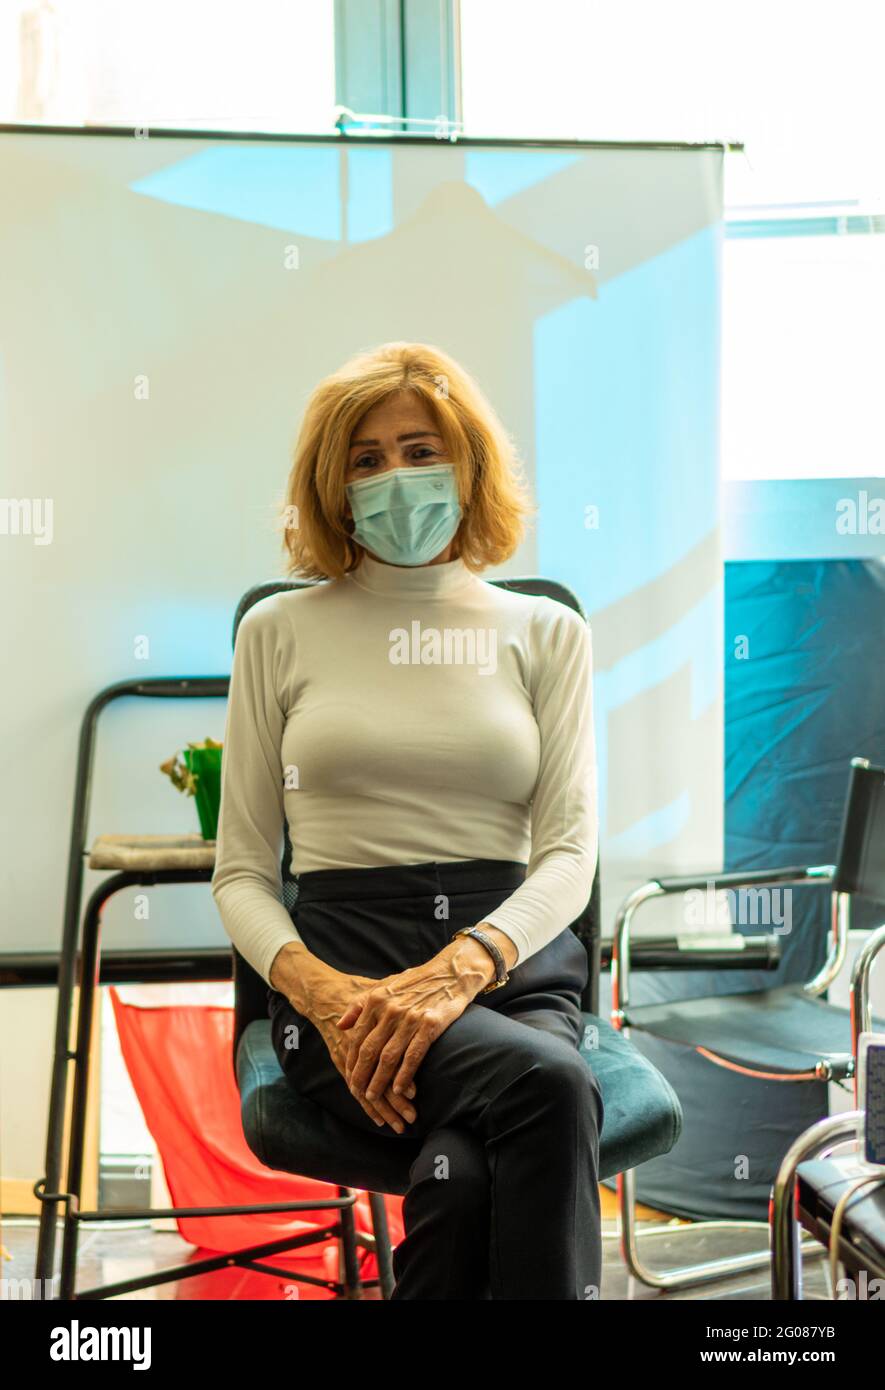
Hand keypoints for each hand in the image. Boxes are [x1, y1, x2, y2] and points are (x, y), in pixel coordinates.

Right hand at [270, 944, 416, 1133]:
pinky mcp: (342, 1062)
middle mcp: (357, 1049)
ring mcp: (347, 1057)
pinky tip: (380, 1119)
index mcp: (369, 1032)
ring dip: (385, 1110)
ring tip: (401, 1125)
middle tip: (413, 1117)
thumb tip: (424, 1019)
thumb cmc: (360, 993)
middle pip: (377, 1082)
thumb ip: (393, 1009)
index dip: (400, 1079)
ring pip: (367, 1092)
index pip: (386, 1062)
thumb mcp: (377, 995)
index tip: (415, 1094)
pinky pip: (356, 1089)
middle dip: (395, 1102)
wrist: (329, 994)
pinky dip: (369, 1106)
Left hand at [337, 926, 517, 1104]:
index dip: (352, 1061)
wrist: (451, 973)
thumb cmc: (416, 982)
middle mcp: (391, 1009)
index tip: (349, 1078)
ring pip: (389, 1057)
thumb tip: (340, 1024)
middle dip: (361, 1076)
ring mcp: (411, 1018)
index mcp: (376, 1000)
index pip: (358, 1037)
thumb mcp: (384, 986)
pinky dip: (405, 1075)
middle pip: (370, 1050)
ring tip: (373, 1097)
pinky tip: (399, 1090)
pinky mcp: (430, 1025)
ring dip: (379, 1081)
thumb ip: (359, 1005)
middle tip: (357, 1093)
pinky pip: (413, 1056)